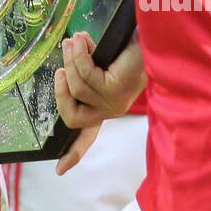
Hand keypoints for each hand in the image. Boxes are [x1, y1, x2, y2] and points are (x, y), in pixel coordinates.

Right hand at [54, 29, 145, 173]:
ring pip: (77, 88)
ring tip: (73, 41)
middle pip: (72, 118)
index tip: (59, 171)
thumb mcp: (100, 62)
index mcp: (105, 107)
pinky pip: (86, 75)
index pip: (87, 136)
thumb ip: (84, 65)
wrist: (151, 40)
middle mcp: (110, 110)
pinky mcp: (115, 90)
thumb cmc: (126, 50)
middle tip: (59, 70)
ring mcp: (113, 103)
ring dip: (70, 60)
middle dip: (60, 93)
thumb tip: (68, 48)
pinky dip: (79, 55)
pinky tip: (81, 41)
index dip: (73, 153)